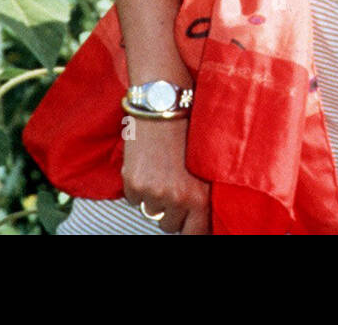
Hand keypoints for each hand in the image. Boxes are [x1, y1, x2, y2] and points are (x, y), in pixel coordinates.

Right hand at [122, 114, 210, 234]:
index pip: (195, 234)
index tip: (190, 225)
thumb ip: (201, 193)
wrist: (164, 104)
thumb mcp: (204, 165)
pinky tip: (148, 165)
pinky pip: (134, 199)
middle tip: (173, 187)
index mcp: (200, 195)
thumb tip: (199, 217)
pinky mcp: (134, 184)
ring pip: (151, 212)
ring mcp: (154, 193)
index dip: (191, 229)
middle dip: (171, 212)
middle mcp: (178, 198)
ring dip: (154, 198)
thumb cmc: (188, 128)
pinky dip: (138, 187)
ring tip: (162, 171)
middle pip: (170, 226)